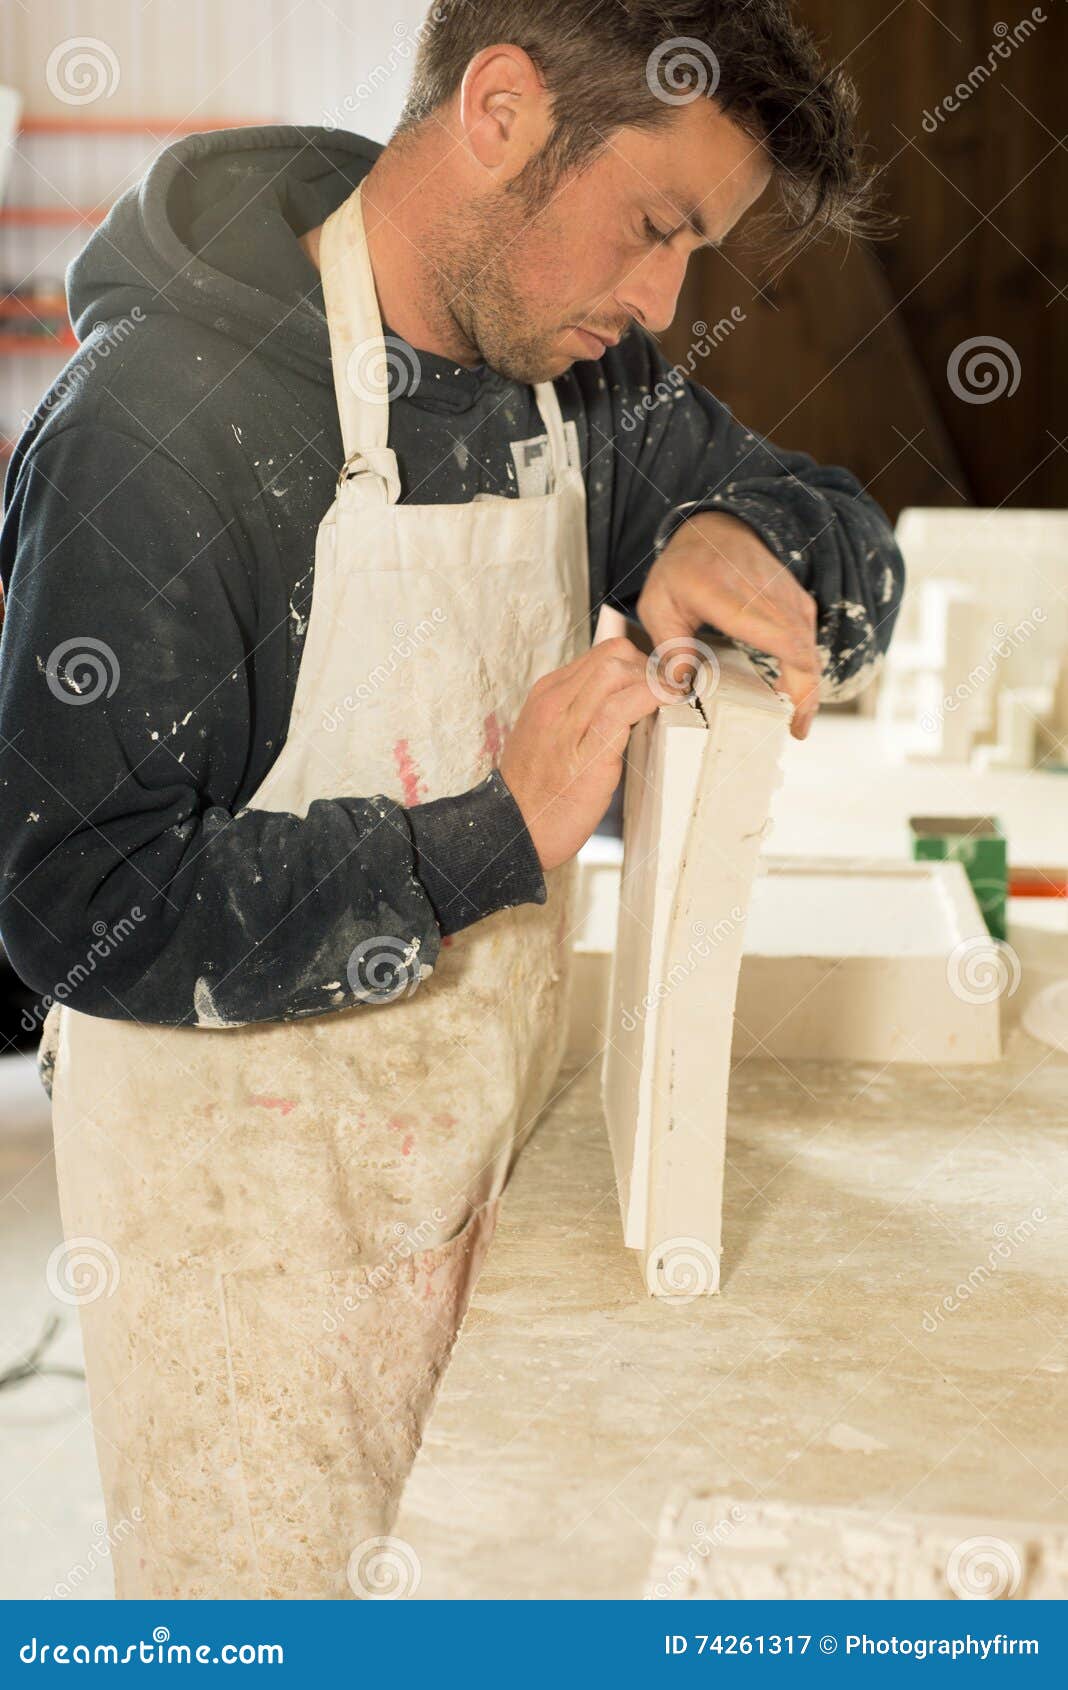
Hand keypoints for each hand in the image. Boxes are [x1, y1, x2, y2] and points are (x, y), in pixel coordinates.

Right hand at [500, 638, 659, 870]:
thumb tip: (621, 703)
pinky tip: (668, 704)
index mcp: (547, 694)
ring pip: (617, 670)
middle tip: (668, 692)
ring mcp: (567, 725)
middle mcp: (554, 702)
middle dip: (648, 666)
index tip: (655, 682)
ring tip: (672, 698)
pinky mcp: (586, 753)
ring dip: (654, 679)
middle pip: (613, 654)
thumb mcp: (550, 738)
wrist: (513, 830)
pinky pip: (623, 707)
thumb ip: (579, 715)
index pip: (601, 654)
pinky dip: (653, 697)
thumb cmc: (536, 792)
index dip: (636, 663)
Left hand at [637, 512, 821, 738]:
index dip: (797, 683)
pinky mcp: (797, 601)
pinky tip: (792, 691)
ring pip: (811, 648)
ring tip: (794, 719)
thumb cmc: (682, 569)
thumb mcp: (658, 604)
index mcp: (730, 596)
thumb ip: (671, 646)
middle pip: (805, 652)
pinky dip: (805, 667)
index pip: (783, 640)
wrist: (714, 528)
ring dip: (808, 685)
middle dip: (807, 696)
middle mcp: (768, 594)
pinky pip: (809, 639)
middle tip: (796, 730)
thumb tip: (681, 689)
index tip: (792, 719)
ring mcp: (788, 596)